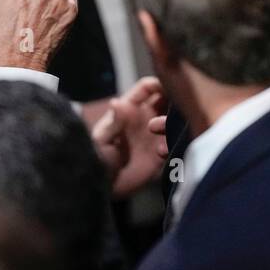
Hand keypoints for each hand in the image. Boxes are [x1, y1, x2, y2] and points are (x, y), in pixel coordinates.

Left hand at [90, 76, 167, 197]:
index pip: (148, 88)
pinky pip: (174, 144)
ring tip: (159, 135)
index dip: (159, 83)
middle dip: (173, 103)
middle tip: (171, 112)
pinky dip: (173, 144)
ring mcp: (154, 136)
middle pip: (167, 101)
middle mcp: (145, 119)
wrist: (101, 186)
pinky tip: (161, 152)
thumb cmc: (95, 158)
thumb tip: (117, 102)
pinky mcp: (160, 154)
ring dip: (172, 124)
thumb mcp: (101, 140)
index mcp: (130, 109)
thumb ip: (113, 123)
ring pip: (173, 121)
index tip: (169, 87)